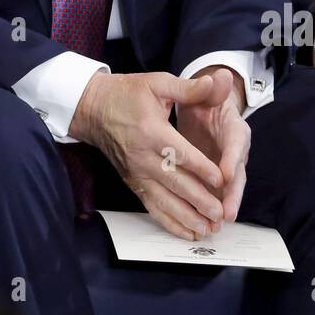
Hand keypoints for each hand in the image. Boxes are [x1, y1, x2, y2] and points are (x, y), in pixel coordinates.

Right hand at [69, 70, 225, 240]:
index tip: (221, 180)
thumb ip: (189, 88)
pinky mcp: (133, 182)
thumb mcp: (158, 83)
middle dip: (198, 200)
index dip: (201, 167)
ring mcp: (136, 173)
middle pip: (174, 182)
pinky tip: (187, 232)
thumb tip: (216, 81)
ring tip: (208, 229)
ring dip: (186, 217)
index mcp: (152, 131)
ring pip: (163, 200)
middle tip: (219, 214)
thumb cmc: (128, 93)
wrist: (93, 108)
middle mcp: (143, 157)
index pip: (180, 153)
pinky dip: (169, 222)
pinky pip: (151, 207)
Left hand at [175, 67, 249, 225]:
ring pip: (227, 190)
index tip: (227, 174)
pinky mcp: (214, 177)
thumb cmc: (206, 100)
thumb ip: (214, 87)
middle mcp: (235, 153)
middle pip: (237, 176)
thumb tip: (221, 75)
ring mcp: (225, 167)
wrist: (205, 109)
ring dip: (221, 209)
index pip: (237, 144)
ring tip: (215, 226)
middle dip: (232, 195)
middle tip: (226, 213)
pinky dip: (210, 210)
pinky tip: (203, 225)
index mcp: (235, 130)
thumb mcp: (208, 91)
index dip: (233, 159)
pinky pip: (214, 195)